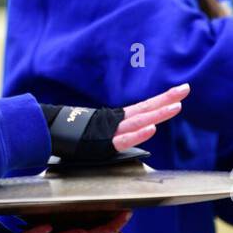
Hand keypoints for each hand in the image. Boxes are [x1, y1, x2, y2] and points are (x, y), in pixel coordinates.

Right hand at [40, 83, 189, 163]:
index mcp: (116, 119)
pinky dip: (138, 133)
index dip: (162, 99)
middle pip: (146, 108)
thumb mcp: (96, 133)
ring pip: (139, 121)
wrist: (46, 131)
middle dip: (167, 99)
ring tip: (177, 106)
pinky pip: (123, 138)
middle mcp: (116, 122)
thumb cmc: (69, 135)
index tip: (180, 91)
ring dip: (158, 113)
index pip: (144, 107)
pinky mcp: (102, 143)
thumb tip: (123, 138)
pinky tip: (152, 128)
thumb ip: (112, 135)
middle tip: (186, 89)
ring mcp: (110, 131)